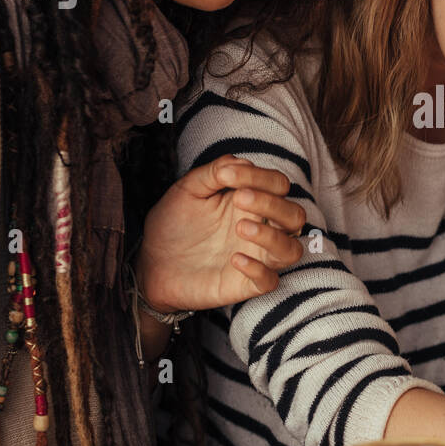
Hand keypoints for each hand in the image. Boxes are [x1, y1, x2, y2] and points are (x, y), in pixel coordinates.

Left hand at [135, 155, 305, 313]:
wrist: (149, 264)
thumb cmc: (173, 224)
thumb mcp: (187, 190)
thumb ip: (212, 173)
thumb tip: (238, 161)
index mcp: (252, 203)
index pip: (278, 184)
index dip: (259, 176)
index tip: (226, 174)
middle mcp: (261, 228)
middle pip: (295, 215)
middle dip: (273, 204)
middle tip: (240, 198)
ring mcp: (256, 257)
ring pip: (292, 250)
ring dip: (273, 237)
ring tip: (240, 228)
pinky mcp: (245, 285)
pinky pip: (270, 281)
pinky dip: (258, 269)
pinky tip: (235, 259)